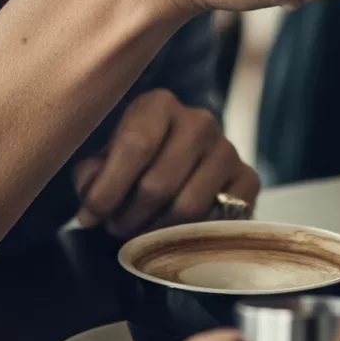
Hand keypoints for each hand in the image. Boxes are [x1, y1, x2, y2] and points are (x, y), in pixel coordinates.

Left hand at [73, 90, 257, 237]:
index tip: (90, 217)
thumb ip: (91, 177)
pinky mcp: (248, 178)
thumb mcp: (104, 161)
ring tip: (140, 233)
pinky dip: (191, 235)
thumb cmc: (133, 163)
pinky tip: (174, 233)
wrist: (182, 167)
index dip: (109, 189)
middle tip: (117, 228)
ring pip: (188, 206)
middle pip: (160, 183)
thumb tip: (92, 205)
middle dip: (130, 216)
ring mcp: (227, 149)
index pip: (136, 145)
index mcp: (159, 104)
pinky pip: (217, 219)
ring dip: (157, 231)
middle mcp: (198, 120)